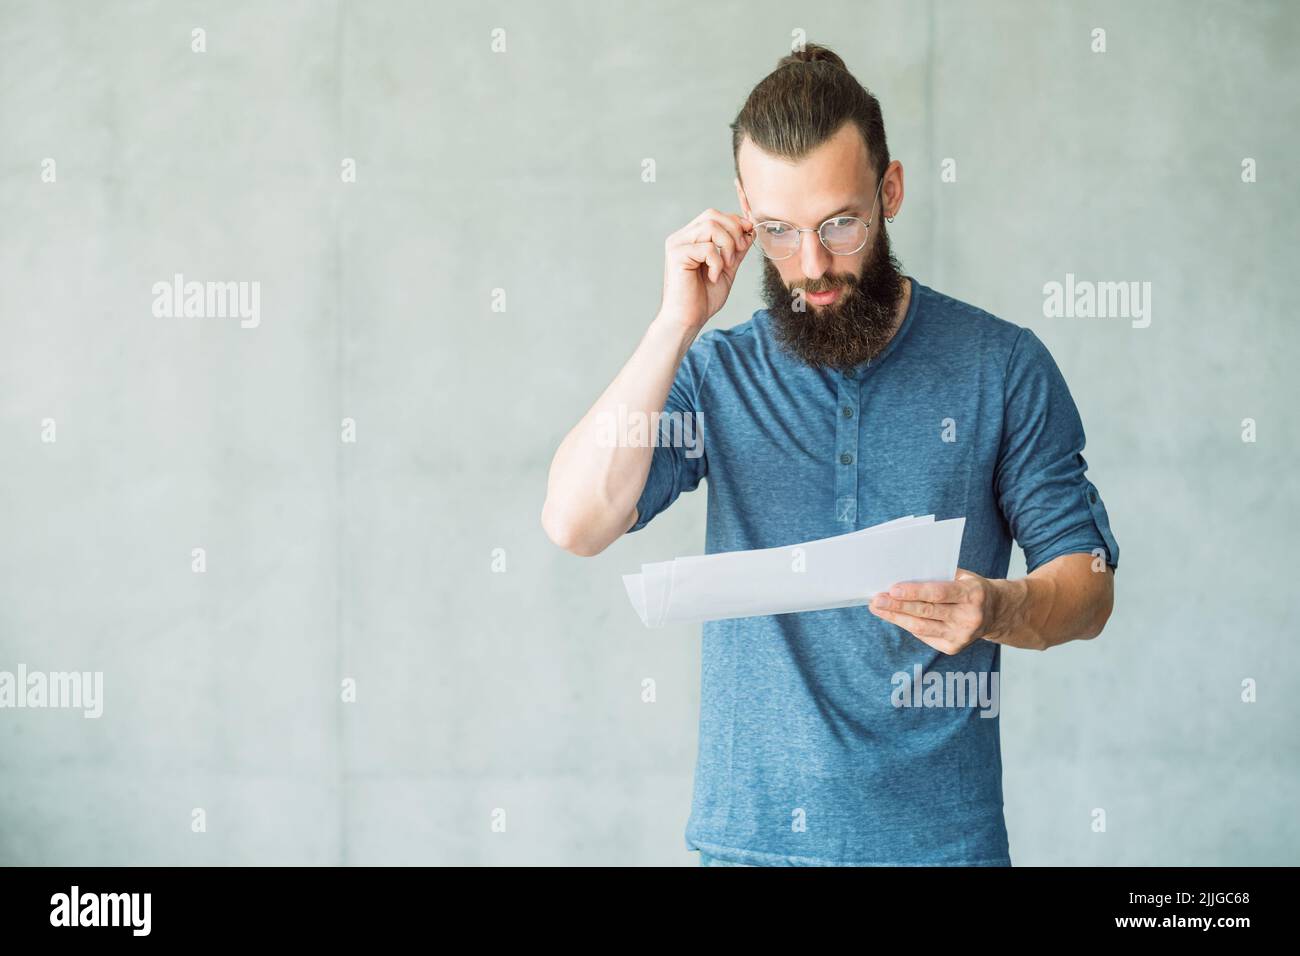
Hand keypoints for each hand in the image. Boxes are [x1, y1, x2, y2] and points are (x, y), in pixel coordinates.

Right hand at [657, 208, 753, 334]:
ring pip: (711, 226)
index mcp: (690, 238)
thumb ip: (736, 249)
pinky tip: (712, 277)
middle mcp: (681, 238)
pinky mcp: (677, 255)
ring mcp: (677, 245)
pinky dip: (716, 263)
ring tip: (725, 266)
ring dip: (727, 246)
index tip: (748, 236)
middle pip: (712, 215)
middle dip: (734, 230)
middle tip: (739, 252)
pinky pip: (707, 248)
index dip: (735, 221)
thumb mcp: (726, 268)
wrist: (687, 320)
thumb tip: (750, 229)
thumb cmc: (703, 298)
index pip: (713, 216)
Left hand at [867, 569, 1016, 654]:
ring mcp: (961, 636)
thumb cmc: (972, 589)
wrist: (997, 613)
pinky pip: (924, 635)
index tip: (892, 589)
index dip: (914, 592)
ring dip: (896, 617)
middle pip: (926, 612)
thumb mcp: (963, 576)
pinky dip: (907, 625)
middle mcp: (968, 618)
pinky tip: (894, 616)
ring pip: (921, 627)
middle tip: (876, 599)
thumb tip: (902, 574)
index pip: (938, 594)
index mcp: (973, 595)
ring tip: (878, 608)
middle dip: (897, 605)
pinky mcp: (953, 648)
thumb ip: (938, 576)